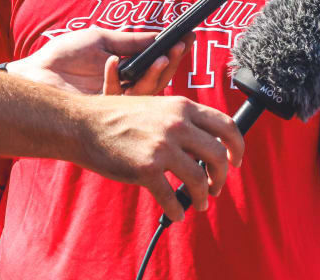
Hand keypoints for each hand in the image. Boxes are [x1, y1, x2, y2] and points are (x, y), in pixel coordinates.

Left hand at [8, 28, 186, 95]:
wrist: (36, 70)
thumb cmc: (65, 54)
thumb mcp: (103, 40)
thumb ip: (132, 41)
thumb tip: (162, 36)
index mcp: (128, 69)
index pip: (158, 63)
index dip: (174, 53)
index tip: (187, 39)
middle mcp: (125, 87)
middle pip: (159, 80)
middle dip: (171, 64)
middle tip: (177, 50)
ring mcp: (115, 102)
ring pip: (146, 94)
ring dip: (155, 76)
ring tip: (160, 59)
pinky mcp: (102, 111)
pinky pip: (119, 99)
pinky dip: (117, 78)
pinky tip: (112, 63)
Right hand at [74, 94, 244, 220]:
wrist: (83, 124)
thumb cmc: (118, 116)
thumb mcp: (158, 107)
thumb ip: (182, 121)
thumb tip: (204, 145)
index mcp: (183, 107)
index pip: (226, 126)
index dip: (237, 147)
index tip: (236, 161)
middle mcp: (177, 125)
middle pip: (217, 155)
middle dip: (221, 177)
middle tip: (216, 187)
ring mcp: (162, 147)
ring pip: (198, 179)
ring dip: (202, 196)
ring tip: (199, 203)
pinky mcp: (146, 169)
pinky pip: (171, 196)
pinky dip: (177, 209)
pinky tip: (177, 213)